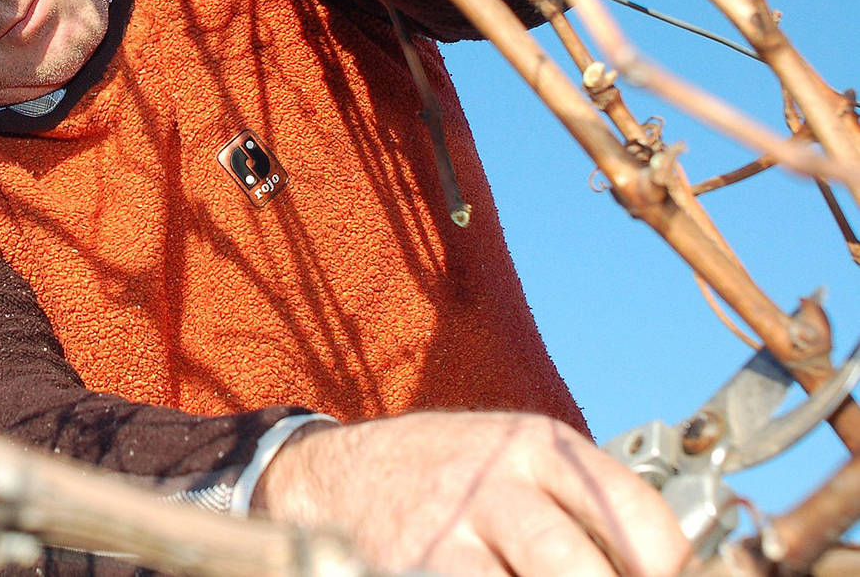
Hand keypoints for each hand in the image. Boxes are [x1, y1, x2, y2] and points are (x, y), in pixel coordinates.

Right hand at [253, 412, 690, 576]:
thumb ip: (590, 504)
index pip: (639, 516)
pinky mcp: (413, 569)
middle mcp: (494, 482)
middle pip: (580, 569)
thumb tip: (674, 565)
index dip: (670, 568)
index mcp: (538, 445)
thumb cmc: (451, 475)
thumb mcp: (520, 461)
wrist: (336, 474)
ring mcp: (447, 532)